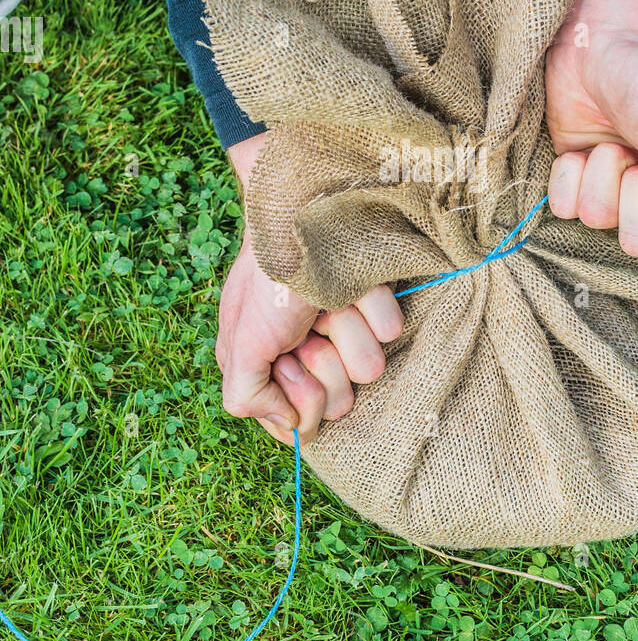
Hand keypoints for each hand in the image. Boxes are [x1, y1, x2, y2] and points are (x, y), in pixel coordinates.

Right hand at [217, 134, 402, 443]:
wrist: (299, 214)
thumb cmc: (266, 277)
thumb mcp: (241, 340)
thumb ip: (246, 394)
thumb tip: (291, 426)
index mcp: (278, 366)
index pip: (300, 423)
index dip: (297, 401)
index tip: (285, 365)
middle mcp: (317, 353)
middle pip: (338, 404)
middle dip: (320, 365)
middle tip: (303, 328)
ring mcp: (353, 330)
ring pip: (368, 371)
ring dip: (345, 332)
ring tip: (326, 301)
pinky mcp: (383, 307)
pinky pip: (392, 332)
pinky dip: (372, 307)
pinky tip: (354, 285)